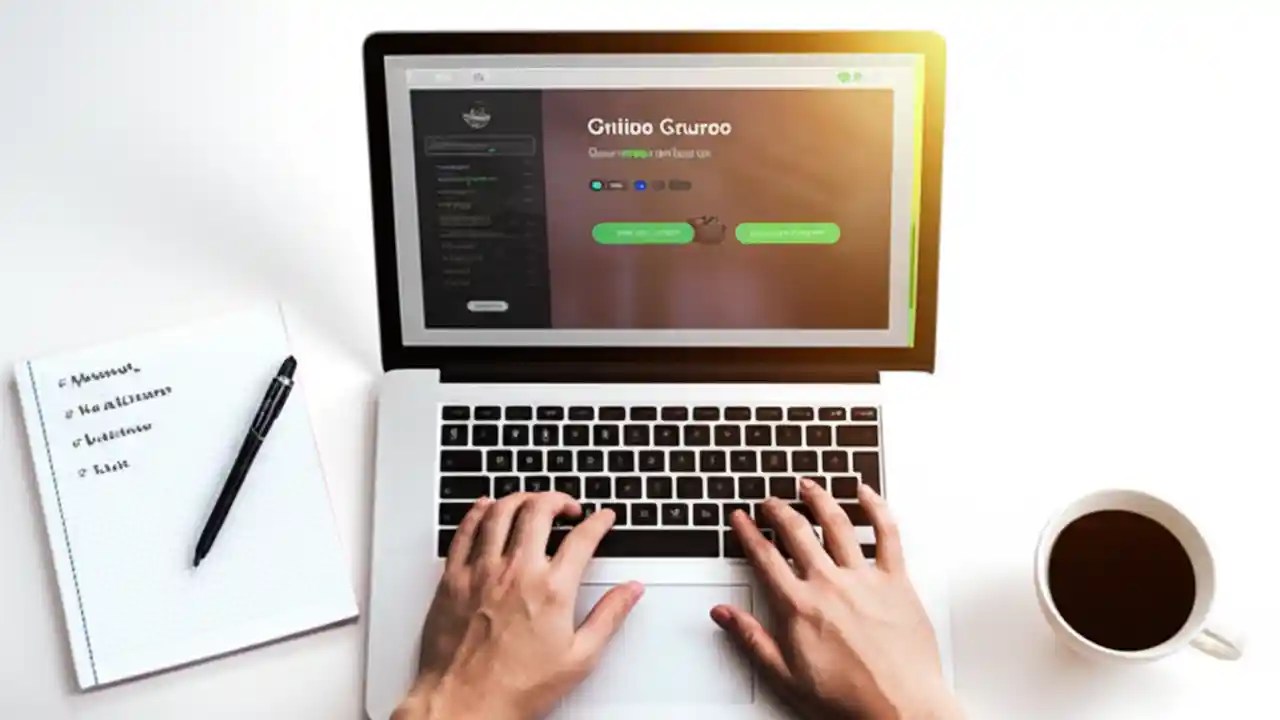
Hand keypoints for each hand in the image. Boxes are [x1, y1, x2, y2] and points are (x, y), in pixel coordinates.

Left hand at [394, 493, 643, 719]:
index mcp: (551, 590)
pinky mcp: (453, 579)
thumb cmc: (517, 688)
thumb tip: (630, 591)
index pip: (582, 538)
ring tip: (531, 502)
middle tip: (566, 506)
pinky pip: (464, 531)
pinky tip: (485, 508)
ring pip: (500, 512)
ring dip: (520, 499)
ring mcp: (481, 572)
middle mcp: (516, 572)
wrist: (464, 704)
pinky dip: (477, 512)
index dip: (598, 522)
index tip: (603, 518)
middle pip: (538, 511)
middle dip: (558, 499)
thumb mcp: (579, 658)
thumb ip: (609, 617)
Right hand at [712, 480, 962, 719]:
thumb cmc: (849, 698)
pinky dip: (876, 508)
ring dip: (818, 499)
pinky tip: (866, 492)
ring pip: (836, 523)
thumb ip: (751, 639)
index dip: (748, 533)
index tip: (741, 519)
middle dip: (777, 510)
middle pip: (796, 532)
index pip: (764, 557)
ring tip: (807, 485)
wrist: (900, 708)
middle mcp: (829, 584)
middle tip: (769, 501)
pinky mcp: (896, 580)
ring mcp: (864, 578)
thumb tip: (723, 614)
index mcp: (799, 606)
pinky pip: (887, 533)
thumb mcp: (786, 676)